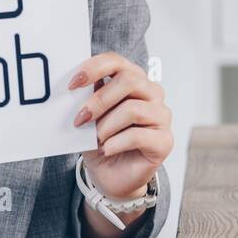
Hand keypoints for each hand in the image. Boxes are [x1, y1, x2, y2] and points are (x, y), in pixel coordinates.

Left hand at [68, 51, 171, 202]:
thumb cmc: (102, 141)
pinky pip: (138, 135)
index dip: (94, 68)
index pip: (116, 61)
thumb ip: (87, 98)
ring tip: (96, 139)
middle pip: (129, 80)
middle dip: (100, 100)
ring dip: (107, 126)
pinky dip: (116, 143)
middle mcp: (152, 93)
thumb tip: (76, 86)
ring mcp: (161, 116)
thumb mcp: (89, 117)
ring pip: (133, 109)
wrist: (112, 176)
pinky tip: (106, 149)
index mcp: (133, 79)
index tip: (72, 84)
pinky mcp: (164, 140)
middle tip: (80, 118)